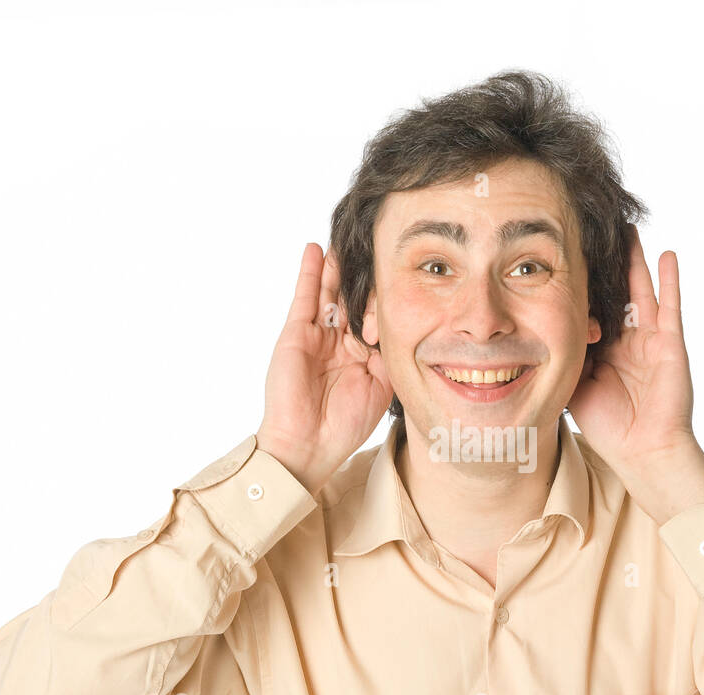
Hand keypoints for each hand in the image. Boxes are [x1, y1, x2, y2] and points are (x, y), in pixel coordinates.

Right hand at [256, 243, 391, 496]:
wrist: (309, 443)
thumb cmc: (345, 424)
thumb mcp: (382, 387)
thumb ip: (391, 355)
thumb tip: (406, 327)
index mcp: (362, 356)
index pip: (377, 317)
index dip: (388, 305)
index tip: (404, 292)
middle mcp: (340, 342)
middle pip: (354, 300)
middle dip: (364, 280)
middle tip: (376, 251)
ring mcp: (317, 335)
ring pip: (330, 293)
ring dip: (337, 268)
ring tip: (345, 241)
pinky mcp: (296, 333)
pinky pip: (304, 297)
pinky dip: (309, 272)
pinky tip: (314, 249)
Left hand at [566, 225, 703, 522]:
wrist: (643, 450)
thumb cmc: (609, 426)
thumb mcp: (573, 386)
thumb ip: (561, 359)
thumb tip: (533, 335)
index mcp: (601, 349)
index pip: (587, 309)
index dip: (575, 288)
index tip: (558, 260)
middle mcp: (625, 339)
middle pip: (613, 293)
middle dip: (605, 264)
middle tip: (593, 230)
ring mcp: (649, 339)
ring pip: (639, 291)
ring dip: (635, 261)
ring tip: (627, 229)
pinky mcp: (670, 344)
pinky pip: (670, 307)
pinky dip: (669, 281)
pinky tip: (666, 255)